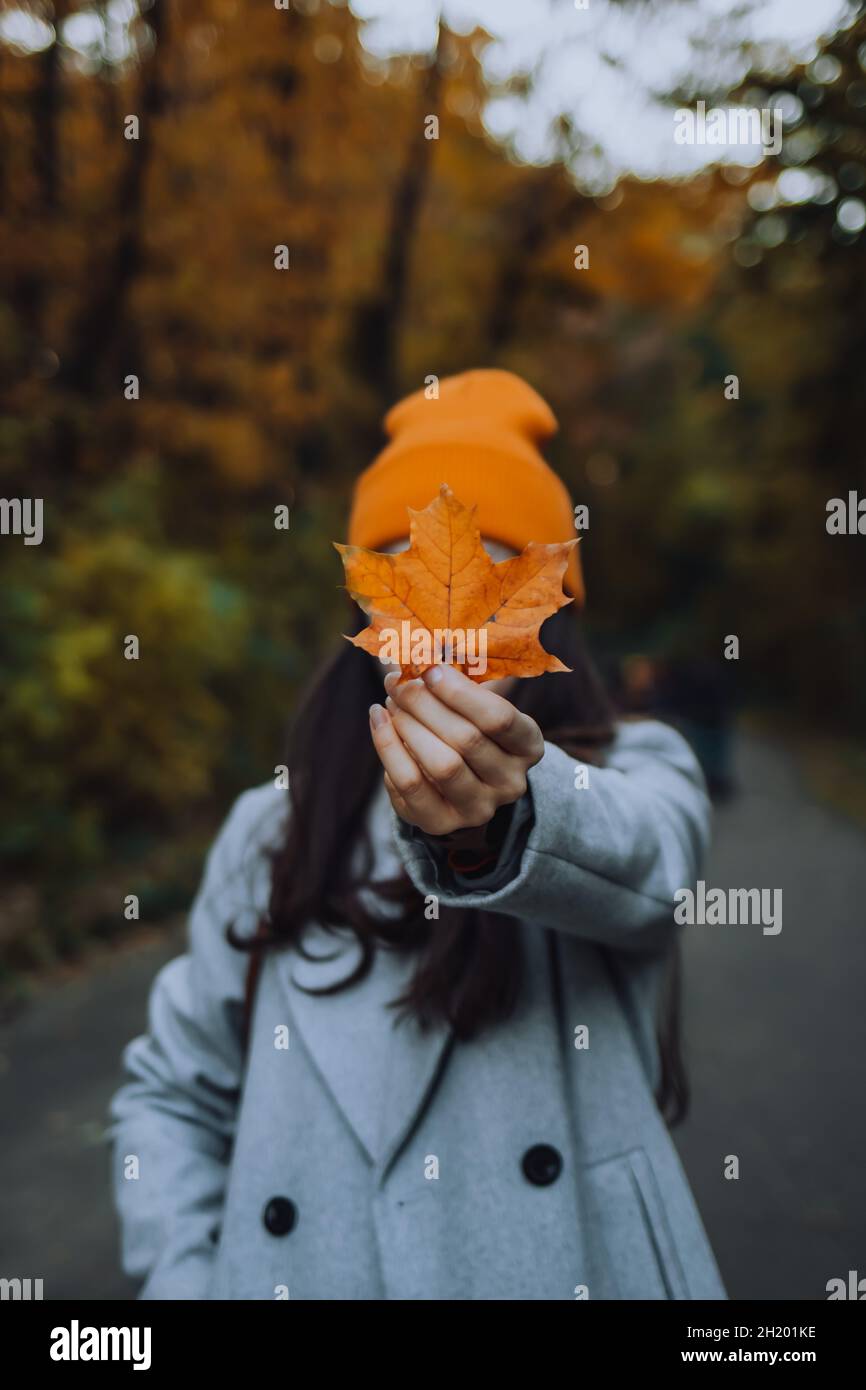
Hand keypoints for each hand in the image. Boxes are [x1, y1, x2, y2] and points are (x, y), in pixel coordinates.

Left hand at [369, 665, 543, 835]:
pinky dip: (388, 748)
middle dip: (425, 704)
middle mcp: (510, 782)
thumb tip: (419, 648)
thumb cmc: (467, 727)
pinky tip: (379, 721)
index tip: (429, 669)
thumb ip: (456, 679)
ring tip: (391, 702)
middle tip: (399, 682)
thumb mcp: (475, 704)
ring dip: (407, 726)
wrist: (459, 787)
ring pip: (440, 764)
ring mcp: (478, 808)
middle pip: (466, 739)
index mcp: (529, 745)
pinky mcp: (441, 822)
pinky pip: (410, 784)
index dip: (460, 692)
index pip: (500, 719)